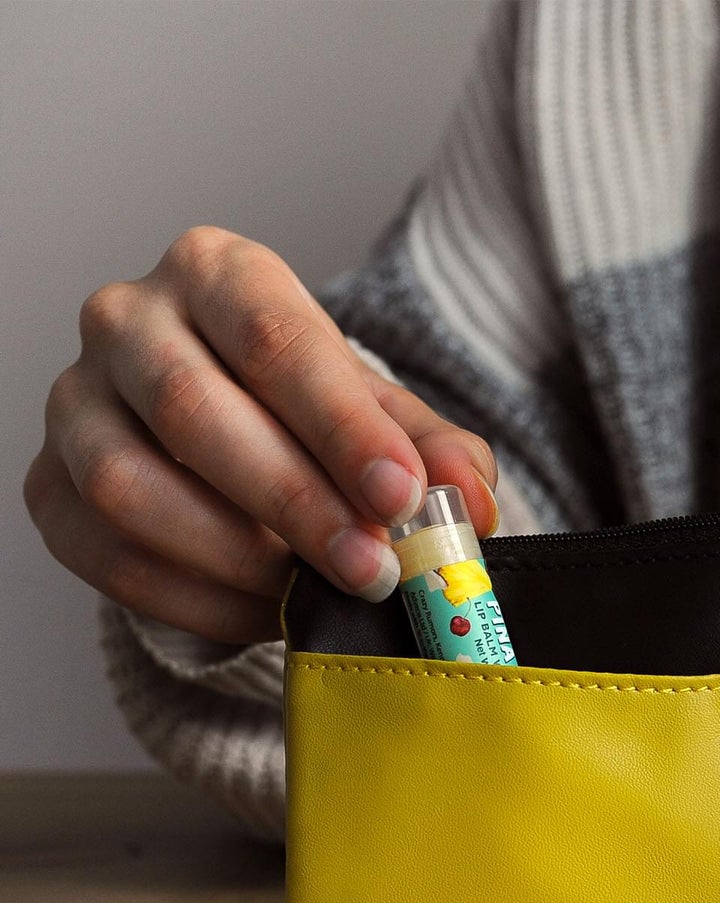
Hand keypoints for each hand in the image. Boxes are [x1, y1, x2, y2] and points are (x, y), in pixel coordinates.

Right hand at [25, 226, 503, 642]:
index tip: (400, 495)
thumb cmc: (310, 419)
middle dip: (295, 502)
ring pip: (131, 488)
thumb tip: (473, 503)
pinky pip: (109, 556)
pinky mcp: (49, 490)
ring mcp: (75, 406)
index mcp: (218, 274)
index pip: (273, 337)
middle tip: (372, 568)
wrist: (233, 449)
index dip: (340, 424)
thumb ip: (437, 453)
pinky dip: (196, 602)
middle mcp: (128, 322)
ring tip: (317, 595)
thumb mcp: (386, 420)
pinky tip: (266, 614)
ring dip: (237, 558)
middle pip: (194, 409)